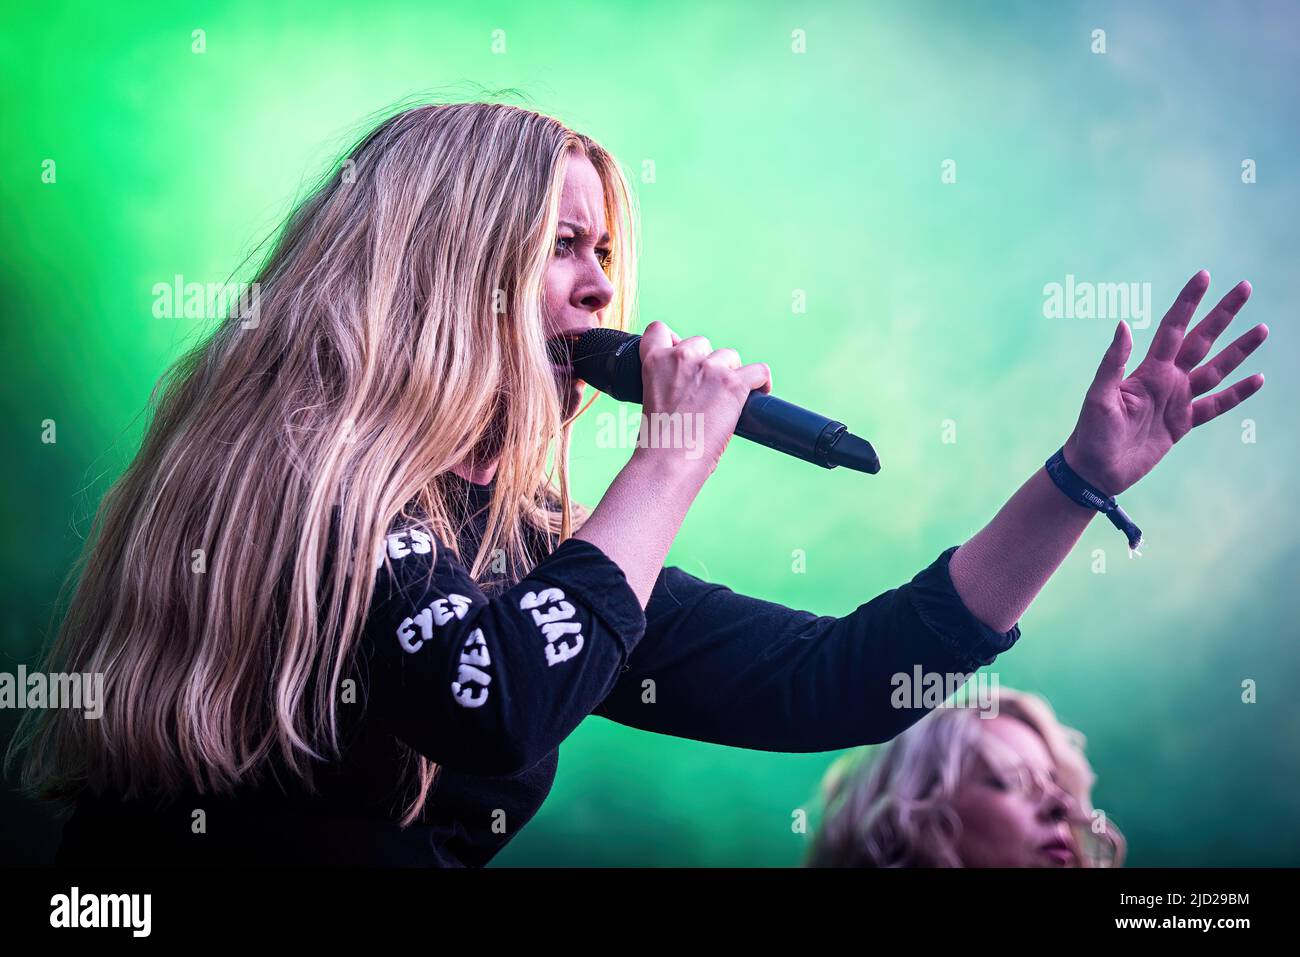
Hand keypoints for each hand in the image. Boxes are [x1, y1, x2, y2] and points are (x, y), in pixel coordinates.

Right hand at [633, 321, 771, 475]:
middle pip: (702, 343)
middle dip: (706, 362)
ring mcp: (709, 368)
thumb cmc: (658, 443)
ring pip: (729, 356)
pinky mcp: (733, 384)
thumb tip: (689, 389)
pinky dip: (762, 382)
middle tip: (707, 391)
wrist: (668, 463)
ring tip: (728, 399)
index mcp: (654, 361)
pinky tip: (760, 394)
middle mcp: (681, 358)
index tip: (681, 356)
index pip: (660, 330)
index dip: (673, 341)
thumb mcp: (651, 400)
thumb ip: (665, 383)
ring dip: (731, 373)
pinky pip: (759, 371)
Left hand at [1063, 270, 1267, 495]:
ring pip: (1215, 369)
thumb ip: (1113, 362)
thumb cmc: (1090, 432)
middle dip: (1222, 314)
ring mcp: (1176, 401)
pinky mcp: (1182, 424)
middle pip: (1202, 340)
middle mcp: (1166, 380)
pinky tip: (1258, 378)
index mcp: (1147, 370)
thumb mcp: (1098, 396)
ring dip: (1238, 350)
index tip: (1204, 275)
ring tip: (1262, 328)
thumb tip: (1123, 323)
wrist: (1095, 470)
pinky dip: (1237, 394)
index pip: (1173, 328)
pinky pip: (1215, 406)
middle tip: (1244, 287)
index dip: (1188, 303)